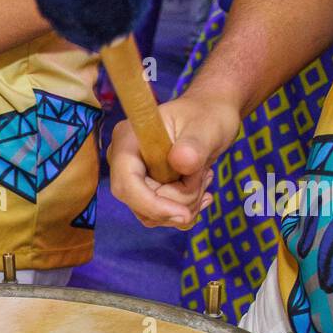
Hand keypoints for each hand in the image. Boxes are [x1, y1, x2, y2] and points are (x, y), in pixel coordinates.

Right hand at [107, 93, 239, 229]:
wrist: (209, 120)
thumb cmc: (206, 117)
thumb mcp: (207, 128)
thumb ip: (195, 145)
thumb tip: (181, 162)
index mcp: (128, 139)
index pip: (126, 183)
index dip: (152, 204)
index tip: (184, 214)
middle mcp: (123, 161)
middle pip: (140, 202)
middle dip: (178, 201)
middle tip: (205, 176)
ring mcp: (131, 178)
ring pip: (152, 214)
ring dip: (185, 204)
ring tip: (203, 176)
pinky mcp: (142, 191)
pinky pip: (158, 215)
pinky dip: (183, 208)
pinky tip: (200, 188)